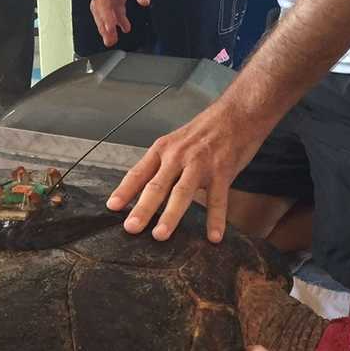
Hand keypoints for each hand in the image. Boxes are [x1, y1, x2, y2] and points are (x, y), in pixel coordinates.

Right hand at [90, 0, 168, 47]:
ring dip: (109, 21)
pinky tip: (124, 25)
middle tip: (109, 39)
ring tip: (113, 38)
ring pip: (106, 4)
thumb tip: (144, 1)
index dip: (104, 13)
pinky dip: (119, 14)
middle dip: (102, 21)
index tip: (109, 28)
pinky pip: (116, 1)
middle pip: (99, 2)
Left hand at [106, 99, 268, 240]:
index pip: (138, 173)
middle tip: (131, 228)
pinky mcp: (222, 171)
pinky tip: (213, 237)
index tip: (112, 207)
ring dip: (170, 215)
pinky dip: (216, 219)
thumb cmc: (205, 131)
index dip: (124, 191)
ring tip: (160, 235)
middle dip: (142, 208)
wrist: (237, 114)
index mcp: (163, 150)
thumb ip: (162, 166)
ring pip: (181, 193)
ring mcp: (200, 164)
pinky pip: (217, 199)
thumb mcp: (176, 143)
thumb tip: (143, 190)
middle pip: (156, 186)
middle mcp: (178, 156)